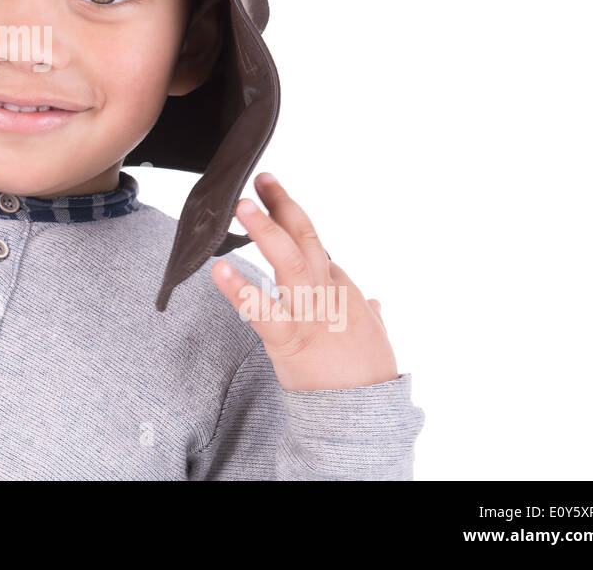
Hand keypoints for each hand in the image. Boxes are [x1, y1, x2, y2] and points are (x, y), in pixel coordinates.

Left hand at [210, 173, 398, 390]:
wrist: (368, 414)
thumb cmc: (368, 374)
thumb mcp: (373, 336)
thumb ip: (369, 315)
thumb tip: (373, 303)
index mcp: (341, 288)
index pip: (314, 241)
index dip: (291, 213)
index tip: (271, 189)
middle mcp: (328, 292)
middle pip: (305, 239)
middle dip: (282, 205)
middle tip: (260, 179)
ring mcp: (310, 314)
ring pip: (289, 263)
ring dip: (266, 232)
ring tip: (242, 206)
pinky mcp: (291, 341)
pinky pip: (262, 311)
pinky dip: (239, 289)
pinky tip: (219, 270)